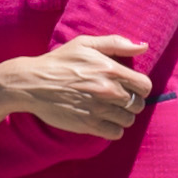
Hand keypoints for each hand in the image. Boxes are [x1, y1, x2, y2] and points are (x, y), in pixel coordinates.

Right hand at [0, 33, 153, 141]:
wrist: (32, 83)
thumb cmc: (59, 61)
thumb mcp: (85, 44)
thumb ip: (117, 43)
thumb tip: (144, 47)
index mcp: (111, 69)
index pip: (145, 86)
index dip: (140, 87)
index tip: (131, 87)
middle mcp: (108, 90)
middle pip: (138, 105)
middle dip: (131, 102)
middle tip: (118, 100)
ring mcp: (98, 109)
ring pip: (128, 120)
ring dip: (122, 116)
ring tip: (110, 110)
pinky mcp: (88, 125)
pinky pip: (115, 134)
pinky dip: (113, 129)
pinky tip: (103, 121)